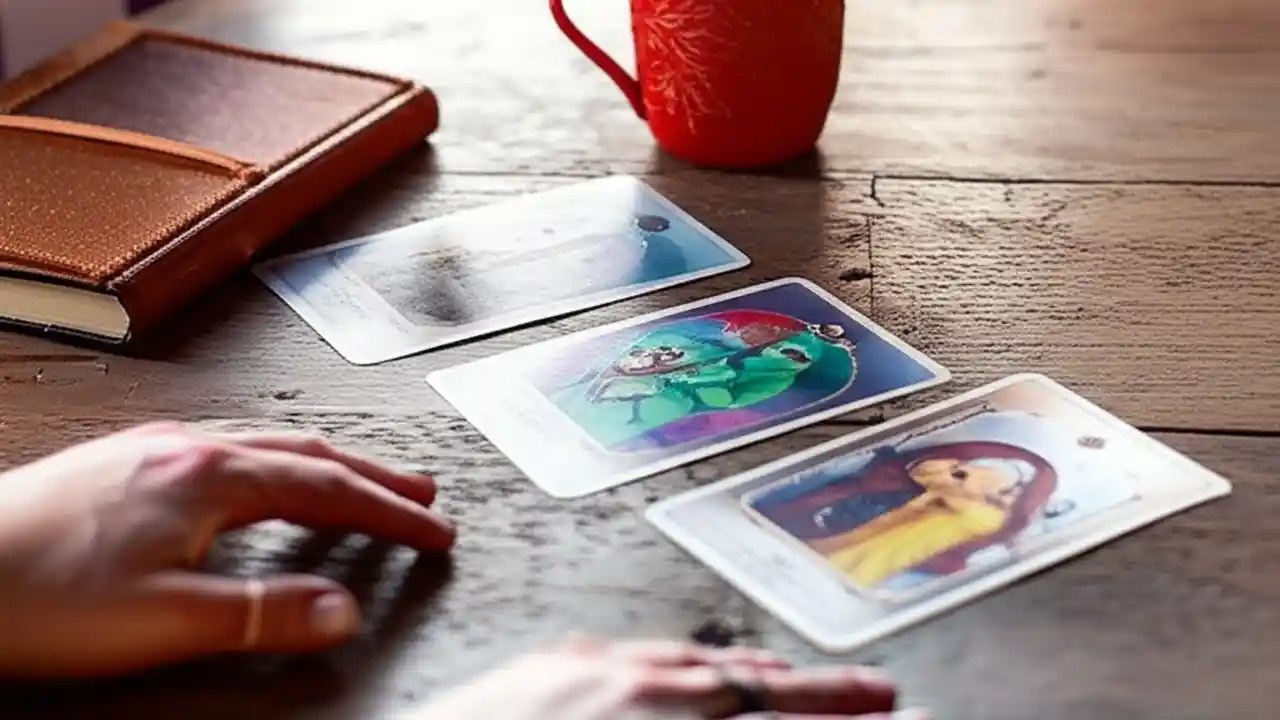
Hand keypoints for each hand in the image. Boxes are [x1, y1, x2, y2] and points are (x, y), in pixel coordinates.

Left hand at [0, 422, 454, 677]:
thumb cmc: (36, 593)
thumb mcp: (165, 620)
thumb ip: (263, 614)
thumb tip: (341, 610)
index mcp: (210, 479)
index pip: (328, 490)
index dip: (390, 512)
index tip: (434, 529)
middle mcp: (188, 451)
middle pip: (307, 454)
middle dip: (373, 475)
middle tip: (421, 492)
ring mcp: (154, 452)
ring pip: (266, 445)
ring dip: (326, 463)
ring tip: (359, 479)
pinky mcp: (124, 465)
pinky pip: (227, 449)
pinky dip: (273, 462)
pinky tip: (257, 476)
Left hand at [409, 637, 925, 719]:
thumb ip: (708, 717)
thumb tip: (750, 707)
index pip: (771, 715)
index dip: (835, 713)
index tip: (885, 709)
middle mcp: (623, 691)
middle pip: (749, 684)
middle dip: (821, 692)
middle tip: (875, 694)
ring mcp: (583, 671)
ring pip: (696, 661)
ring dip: (757, 671)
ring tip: (798, 677)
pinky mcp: (544, 667)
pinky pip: (637, 651)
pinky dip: (682, 661)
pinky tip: (688, 668)